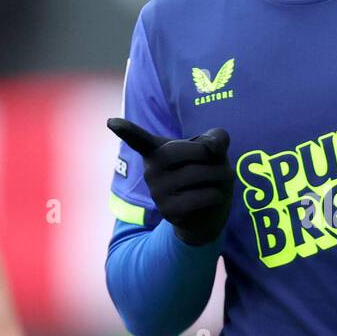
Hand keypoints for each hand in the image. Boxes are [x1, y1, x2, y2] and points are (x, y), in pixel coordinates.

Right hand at [107, 118, 233, 245]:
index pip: (139, 139)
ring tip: (225, 178)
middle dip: (210, 154)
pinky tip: (216, 196)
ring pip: (197, 174)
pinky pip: (200, 197)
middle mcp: (150, 169)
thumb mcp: (214, 150)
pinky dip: (217, 194)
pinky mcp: (168, 210)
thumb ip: (216, 138)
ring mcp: (156, 191)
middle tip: (221, 161)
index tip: (111, 122)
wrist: (206, 213)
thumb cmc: (206, 174)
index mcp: (157, 151)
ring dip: (221, 175)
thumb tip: (213, 147)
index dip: (126, 130)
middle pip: (186, 150)